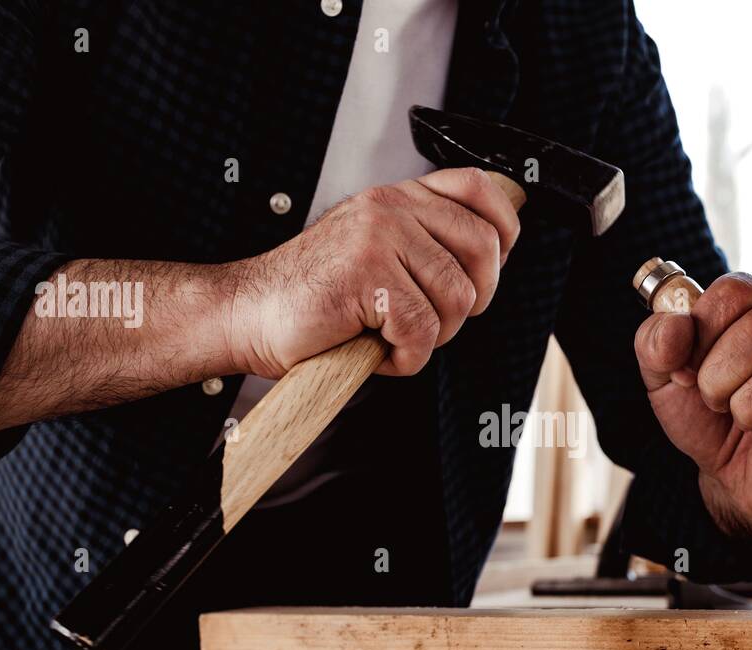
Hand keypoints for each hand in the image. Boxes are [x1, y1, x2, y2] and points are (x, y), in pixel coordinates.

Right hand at [224, 167, 519, 378]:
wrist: (247, 315)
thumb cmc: (313, 298)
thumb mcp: (377, 253)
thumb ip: (424, 245)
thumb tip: (490, 259)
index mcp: (398, 197)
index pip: (480, 189)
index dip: (504, 231)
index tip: (487, 271)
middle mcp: (391, 207)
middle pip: (484, 251)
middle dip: (470, 302)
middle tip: (430, 322)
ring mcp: (378, 239)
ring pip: (456, 300)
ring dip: (431, 337)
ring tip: (390, 337)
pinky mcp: (367, 277)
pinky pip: (422, 332)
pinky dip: (404, 359)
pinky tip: (373, 352)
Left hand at [634, 272, 751, 535]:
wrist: (729, 476)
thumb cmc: (706, 418)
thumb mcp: (662, 380)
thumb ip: (655, 344)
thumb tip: (676, 325)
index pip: (734, 293)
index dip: (702, 335)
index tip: (690, 370)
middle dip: (721, 377)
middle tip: (717, 403)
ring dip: (751, 405)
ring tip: (746, 421)